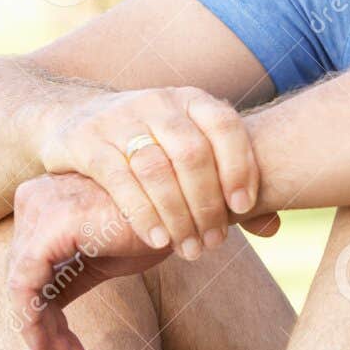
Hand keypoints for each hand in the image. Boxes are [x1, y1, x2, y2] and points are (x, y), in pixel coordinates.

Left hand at [7, 172, 282, 349]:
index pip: (29, 270)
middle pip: (22, 280)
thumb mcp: (105, 257)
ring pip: (20, 288)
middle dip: (44, 333)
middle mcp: (36, 198)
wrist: (200, 205)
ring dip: (41, 335)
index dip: (42, 318)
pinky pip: (26, 285)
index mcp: (47, 201)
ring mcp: (42, 207)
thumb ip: (70, 278)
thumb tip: (42, 323)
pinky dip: (35, 323)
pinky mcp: (53, 224)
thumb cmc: (161, 225)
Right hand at [37, 85, 262, 258]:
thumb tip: (273, 227)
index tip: (243, 208)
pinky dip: (142, 213)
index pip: (225, 126)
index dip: (239, 167)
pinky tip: (156, 240)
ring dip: (177, 216)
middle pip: (192, 154)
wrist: (76, 119)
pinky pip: (119, 179)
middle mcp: (158, 102)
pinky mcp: (87, 140)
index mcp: (191, 101)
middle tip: (214, 243)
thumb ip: (230, 185)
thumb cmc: (151, 145)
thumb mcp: (190, 152)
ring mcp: (120, 118)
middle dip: (207, 205)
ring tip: (189, 249)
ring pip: (156, 169)